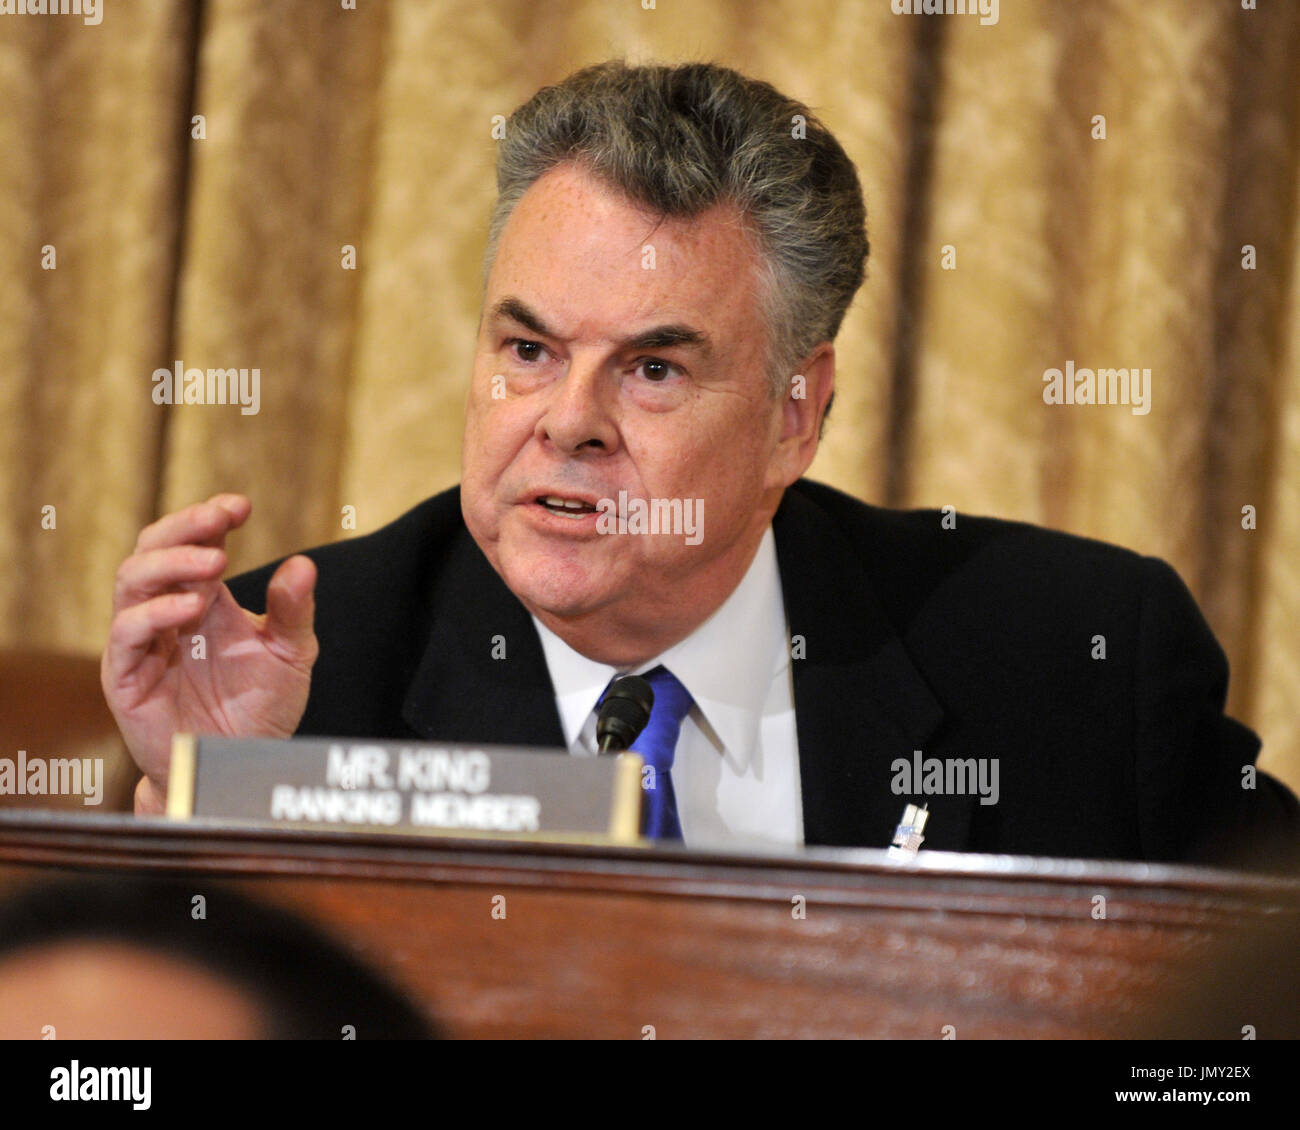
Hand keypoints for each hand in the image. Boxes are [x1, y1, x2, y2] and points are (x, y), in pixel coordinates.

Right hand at [101, 494, 318, 813]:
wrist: (239, 767)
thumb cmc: (259, 708)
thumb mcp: (290, 654)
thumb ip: (294, 611)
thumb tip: (304, 563)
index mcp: (203, 599)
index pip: (193, 542)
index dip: (209, 517)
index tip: (240, 506)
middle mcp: (167, 612)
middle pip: (153, 549)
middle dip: (184, 527)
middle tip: (220, 520)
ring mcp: (142, 642)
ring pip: (131, 581)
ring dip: (170, 563)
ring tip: (214, 561)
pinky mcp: (125, 676)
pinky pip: (126, 633)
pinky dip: (155, 613)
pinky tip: (191, 607)